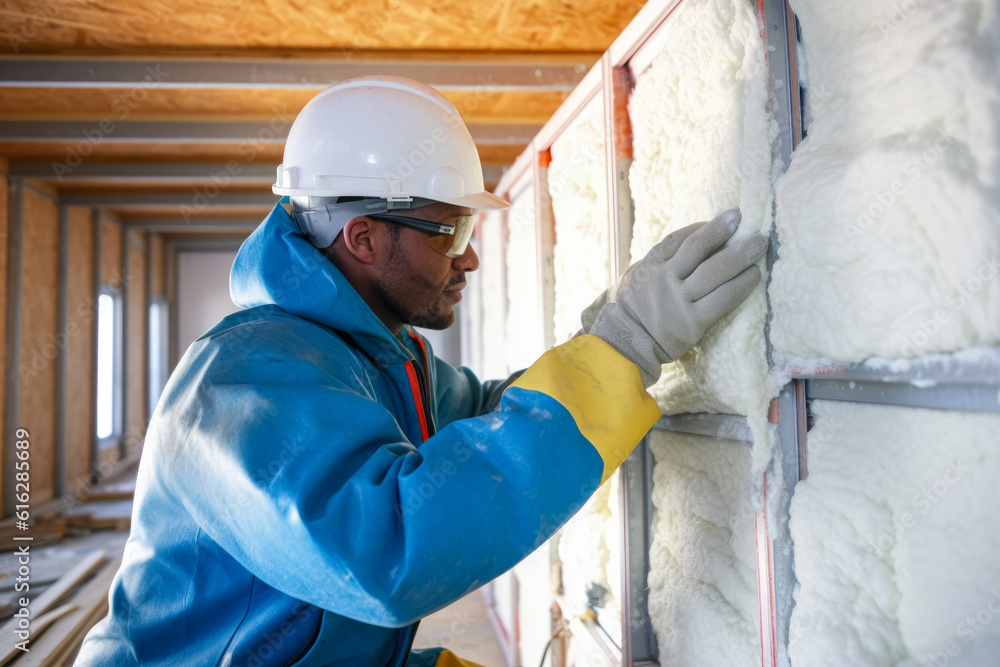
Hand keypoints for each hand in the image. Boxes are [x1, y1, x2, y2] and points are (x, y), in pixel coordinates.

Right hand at [589, 209, 767, 385]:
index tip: (724, 220)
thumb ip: (660, 261)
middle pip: (699, 249)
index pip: (678, 240)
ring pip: (715, 272)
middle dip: (724, 232)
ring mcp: (679, 301)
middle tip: (746, 221)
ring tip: (760, 244)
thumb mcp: (637, 277)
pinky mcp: (693, 323)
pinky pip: (722, 300)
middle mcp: (665, 279)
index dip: (703, 228)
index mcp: (651, 266)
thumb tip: (694, 241)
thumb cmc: (635, 308)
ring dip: (741, 256)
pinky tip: (754, 276)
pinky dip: (741, 286)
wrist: (626, 344)